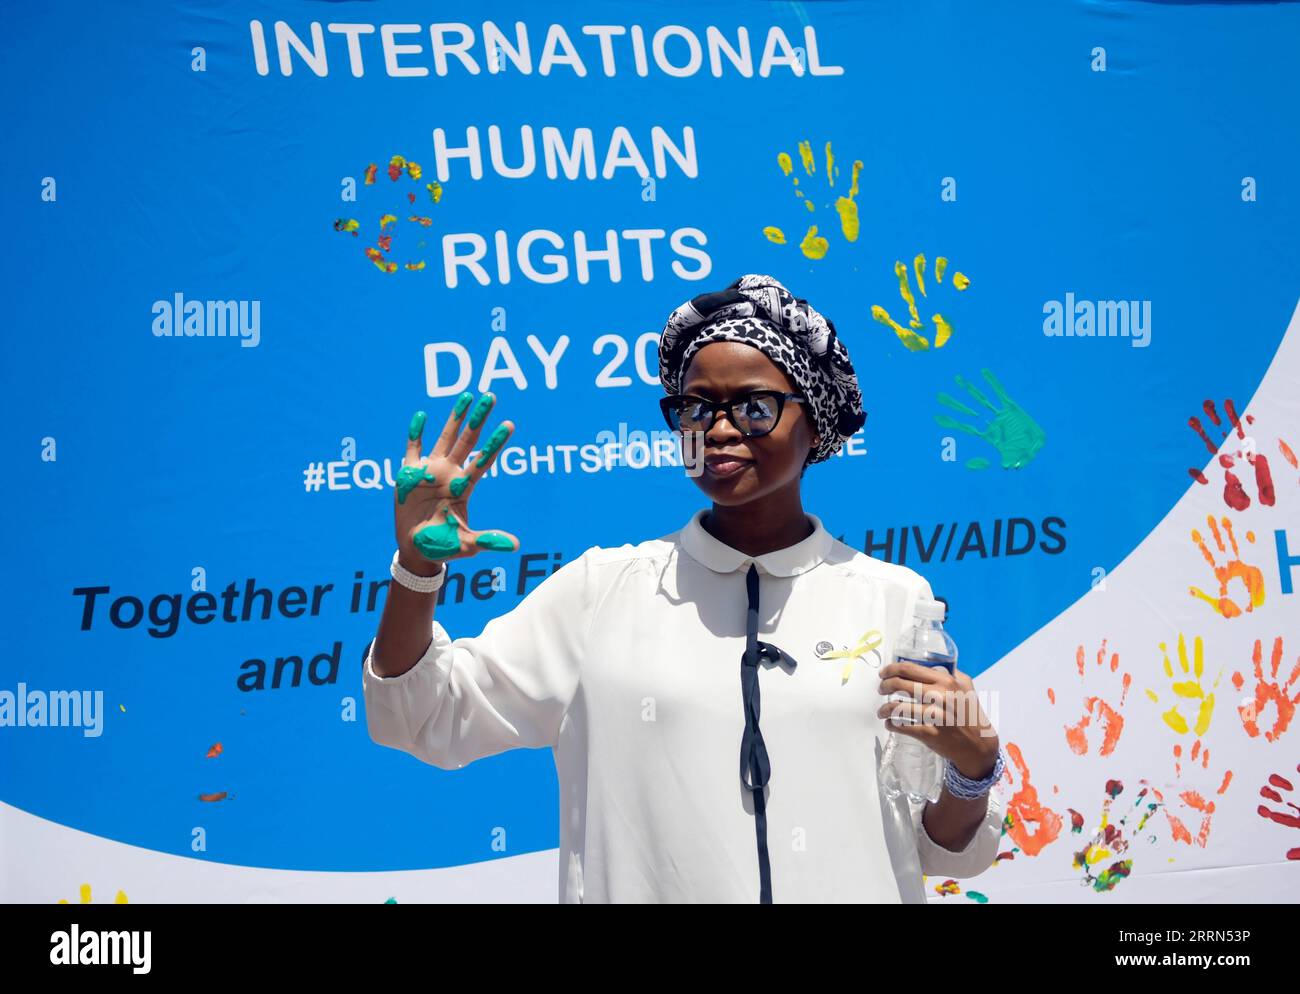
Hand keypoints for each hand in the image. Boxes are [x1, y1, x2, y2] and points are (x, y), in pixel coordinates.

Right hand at [393, 392, 519, 571]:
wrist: (416, 550)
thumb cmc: (444, 547)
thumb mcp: (466, 545)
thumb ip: (487, 540)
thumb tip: (515, 545)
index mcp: (463, 488)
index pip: (482, 461)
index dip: (495, 443)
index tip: (509, 424)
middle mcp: (450, 474)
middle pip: (467, 441)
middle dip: (478, 419)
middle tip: (491, 396)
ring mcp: (430, 472)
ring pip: (445, 438)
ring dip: (455, 417)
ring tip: (467, 395)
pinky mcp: (409, 474)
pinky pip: (412, 449)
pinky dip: (416, 433)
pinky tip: (421, 415)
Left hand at [876, 660, 999, 778]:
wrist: (978, 744)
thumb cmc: (970, 713)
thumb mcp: (966, 686)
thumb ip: (949, 672)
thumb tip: (928, 663)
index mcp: (946, 681)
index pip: (910, 669)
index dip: (891, 669)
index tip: (883, 673)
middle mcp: (939, 696)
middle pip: (899, 684)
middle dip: (884, 686)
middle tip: (881, 689)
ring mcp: (934, 716)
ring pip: (897, 707)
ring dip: (884, 709)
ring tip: (882, 711)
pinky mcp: (929, 734)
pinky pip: (902, 726)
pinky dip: (891, 724)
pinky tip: (890, 723)